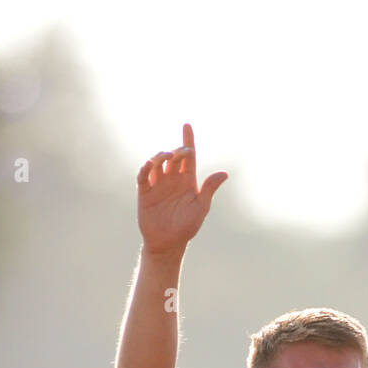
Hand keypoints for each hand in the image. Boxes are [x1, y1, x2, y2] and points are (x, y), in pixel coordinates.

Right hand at [137, 122, 227, 253]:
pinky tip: (151, 165)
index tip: (187, 125)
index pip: (188, 156)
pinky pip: (143, 175)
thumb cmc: (186, 226)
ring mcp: (158, 184)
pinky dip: (146, 167)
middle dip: (178, 150)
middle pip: (174, 156)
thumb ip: (209, 188)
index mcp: (187, 180)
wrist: (168, 243)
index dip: (188, 139)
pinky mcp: (145, 191)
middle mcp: (172, 179)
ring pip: (157, 162)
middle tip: (183, 152)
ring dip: (161, 156)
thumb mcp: (201, 207)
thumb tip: (224, 173)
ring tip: (168, 156)